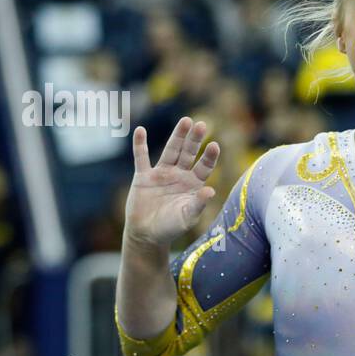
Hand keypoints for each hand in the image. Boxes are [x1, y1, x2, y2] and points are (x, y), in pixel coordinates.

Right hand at [124, 117, 220, 249]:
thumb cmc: (171, 228)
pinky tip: (140, 130)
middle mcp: (179, 175)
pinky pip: (141, 158)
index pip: (204, 166)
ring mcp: (161, 174)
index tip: (214, 145)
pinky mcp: (143, 177)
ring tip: (186, 121)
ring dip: (177, 136)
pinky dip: (140, 145)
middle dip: (195, 139)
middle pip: (188, 153)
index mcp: (193, 184)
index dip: (209, 156)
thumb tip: (211, 191)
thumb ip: (198, 204)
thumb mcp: (187, 217)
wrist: (147, 235)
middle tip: (202, 124)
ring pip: (170, 150)